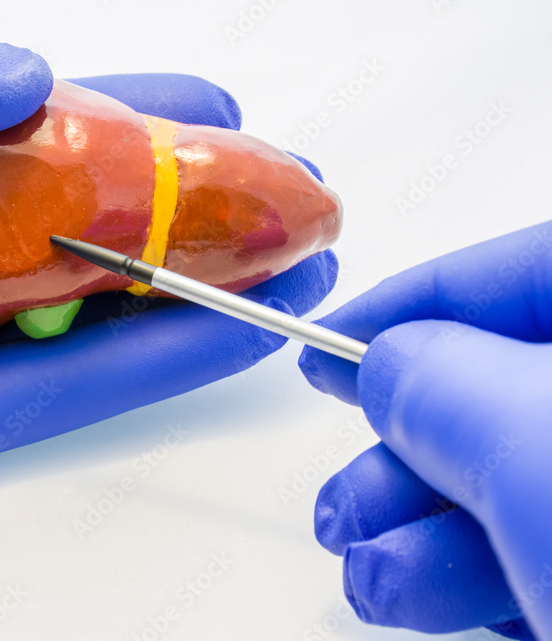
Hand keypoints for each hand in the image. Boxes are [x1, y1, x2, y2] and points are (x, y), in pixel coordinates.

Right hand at [299, 223, 551, 639]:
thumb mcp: (536, 446)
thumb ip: (441, 382)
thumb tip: (388, 365)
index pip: (523, 270)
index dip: (414, 301)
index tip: (331, 339)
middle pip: (503, 385)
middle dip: (402, 444)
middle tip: (350, 489)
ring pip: (512, 477)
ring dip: (412, 523)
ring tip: (371, 568)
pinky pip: (534, 544)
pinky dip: (464, 570)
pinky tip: (415, 592)